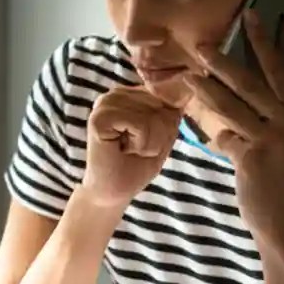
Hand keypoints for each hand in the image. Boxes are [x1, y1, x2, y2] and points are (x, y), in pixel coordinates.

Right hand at [80, 85, 183, 209]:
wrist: (113, 192)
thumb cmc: (136, 166)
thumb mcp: (164, 134)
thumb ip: (172, 110)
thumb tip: (185, 91)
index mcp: (130, 94)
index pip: (167, 95)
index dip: (166, 124)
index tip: (148, 143)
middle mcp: (116, 93)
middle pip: (161, 104)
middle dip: (159, 134)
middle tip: (138, 150)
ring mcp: (105, 103)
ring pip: (152, 115)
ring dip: (150, 142)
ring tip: (131, 150)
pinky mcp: (99, 118)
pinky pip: (140, 124)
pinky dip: (141, 144)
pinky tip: (125, 151)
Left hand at [183, 11, 283, 247]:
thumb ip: (280, 116)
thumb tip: (249, 90)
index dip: (268, 42)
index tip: (254, 17)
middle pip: (255, 82)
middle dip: (226, 60)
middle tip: (203, 45)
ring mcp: (275, 140)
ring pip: (233, 106)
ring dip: (207, 89)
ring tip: (189, 77)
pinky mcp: (253, 158)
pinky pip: (226, 138)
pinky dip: (219, 138)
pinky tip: (218, 141)